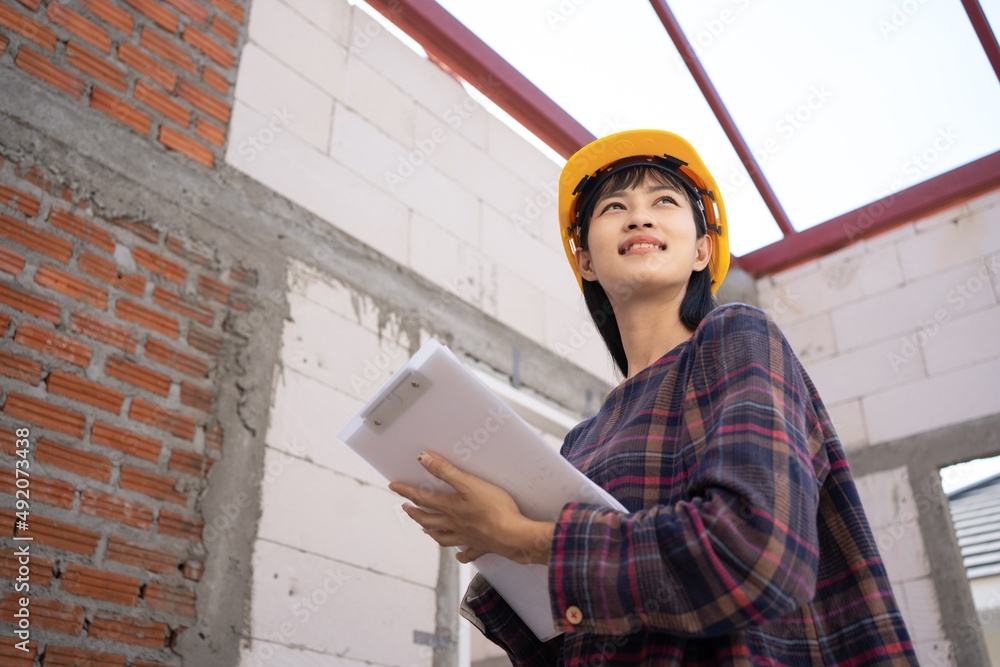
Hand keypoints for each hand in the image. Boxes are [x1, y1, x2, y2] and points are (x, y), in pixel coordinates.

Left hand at [389, 451, 553, 564]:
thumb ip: (445, 471)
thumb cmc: (493, 508)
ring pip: (443, 536)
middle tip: (405, 508)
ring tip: (424, 530)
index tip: (393, 486)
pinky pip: (468, 553)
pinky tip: (459, 556)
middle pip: (428, 519)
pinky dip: (461, 555)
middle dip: (414, 512)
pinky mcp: (481, 546)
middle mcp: (454, 524)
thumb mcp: (469, 484)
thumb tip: (422, 458)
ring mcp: (466, 537)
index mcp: (450, 508)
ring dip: (431, 532)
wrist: (512, 535)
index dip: (406, 491)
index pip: (422, 498)